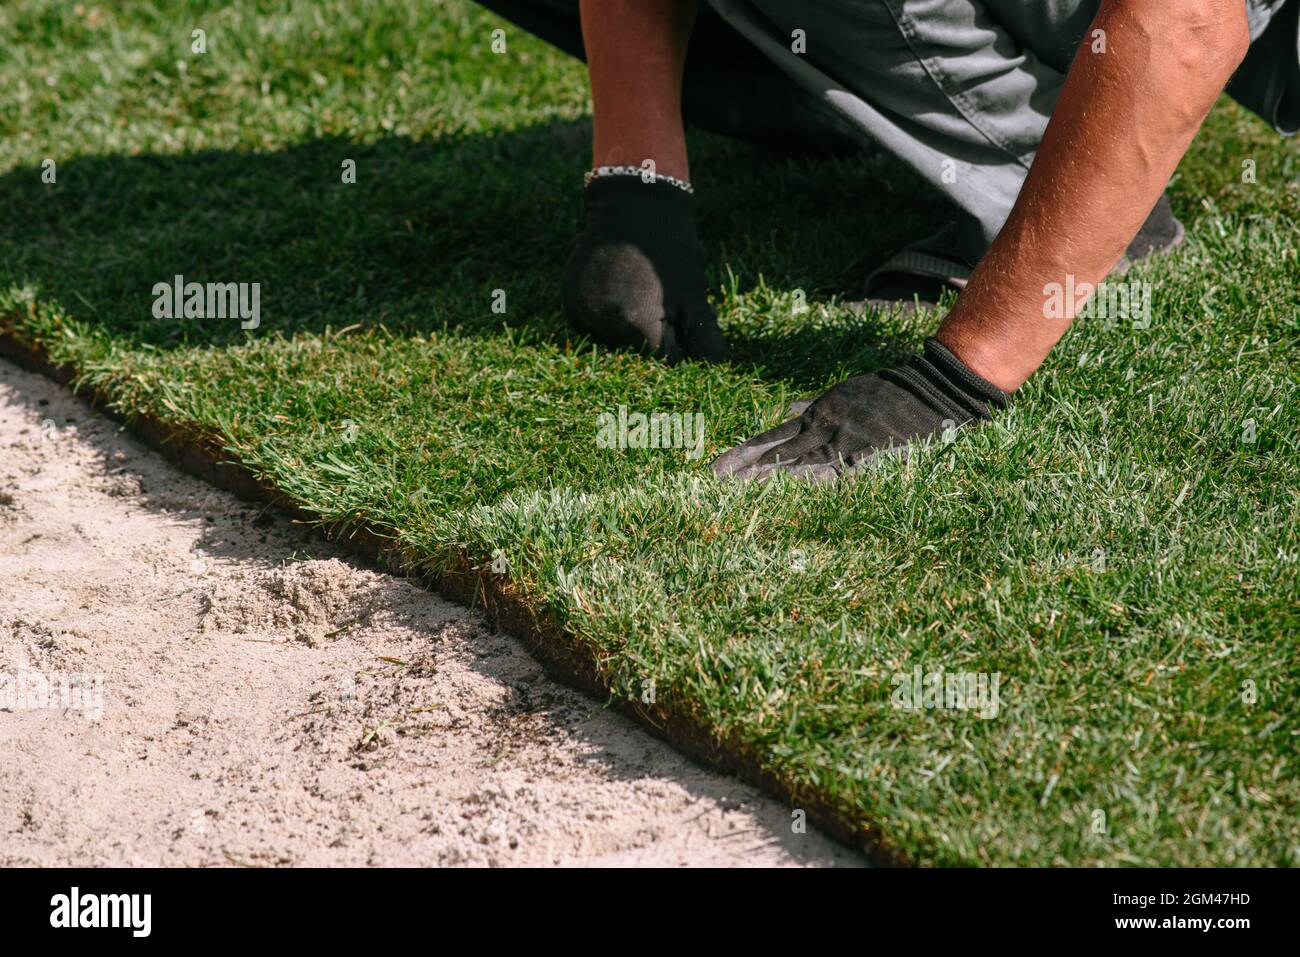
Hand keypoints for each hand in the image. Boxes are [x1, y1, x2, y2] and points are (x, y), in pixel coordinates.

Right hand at [561, 176, 728, 363]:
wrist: (634, 207)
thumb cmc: (672, 253)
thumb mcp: (694, 296)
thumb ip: (707, 338)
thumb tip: (720, 368)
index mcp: (635, 325)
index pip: (658, 361)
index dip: (673, 346)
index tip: (677, 324)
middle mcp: (601, 322)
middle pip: (631, 353)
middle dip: (648, 339)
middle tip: (657, 303)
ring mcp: (580, 309)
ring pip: (607, 341)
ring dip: (623, 330)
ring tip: (636, 294)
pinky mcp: (567, 298)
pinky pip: (587, 323)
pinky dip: (602, 317)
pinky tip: (616, 291)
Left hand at [711, 339, 1008, 480]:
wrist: (925, 389)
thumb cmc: (884, 393)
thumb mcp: (841, 395)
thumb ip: (812, 407)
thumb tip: (786, 410)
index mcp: (816, 415)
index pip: (771, 437)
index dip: (744, 453)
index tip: (718, 468)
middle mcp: (823, 426)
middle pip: (777, 451)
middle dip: (747, 467)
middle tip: (715, 480)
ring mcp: (845, 438)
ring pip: (800, 461)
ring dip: (772, 475)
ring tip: (742, 487)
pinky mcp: (868, 448)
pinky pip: (839, 467)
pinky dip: (817, 477)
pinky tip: (794, 487)